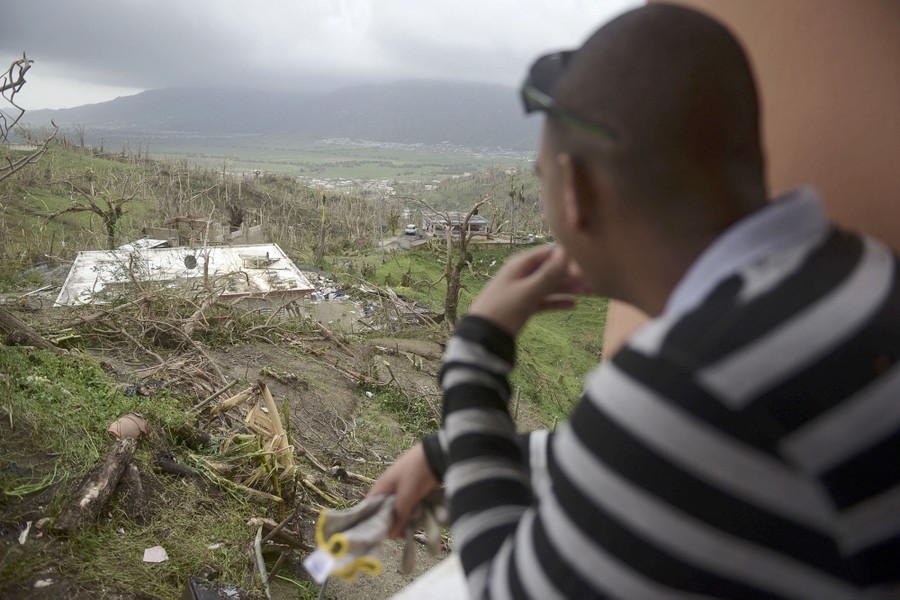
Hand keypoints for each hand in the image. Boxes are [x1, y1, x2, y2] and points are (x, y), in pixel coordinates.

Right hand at [367, 443, 438, 537]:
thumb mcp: (407, 496)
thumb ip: (399, 515)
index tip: (383, 535)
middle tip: (403, 533)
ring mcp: (401, 486)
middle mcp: (388, 487)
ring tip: (414, 527)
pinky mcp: (414, 487)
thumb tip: (390, 535)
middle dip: (393, 522)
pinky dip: (413, 510)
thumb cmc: (417, 474)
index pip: (369, 508)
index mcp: (381, 487)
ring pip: (398, 507)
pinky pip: (409, 502)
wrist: (437, 454)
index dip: (373, 522)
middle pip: (385, 510)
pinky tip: (420, 518)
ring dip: (405, 517)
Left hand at [469, 245, 587, 336]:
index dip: (568, 260)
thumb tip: (566, 253)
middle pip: (552, 270)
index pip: (550, 253)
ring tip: (590, 292)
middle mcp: (523, 273)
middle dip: (572, 275)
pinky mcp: (524, 305)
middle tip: (594, 284)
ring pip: (550, 285)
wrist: (484, 336)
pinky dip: (557, 302)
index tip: (585, 270)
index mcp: (521, 264)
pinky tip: (573, 305)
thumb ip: (548, 274)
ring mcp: (523, 290)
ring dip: (568, 288)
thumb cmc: (503, 310)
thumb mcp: (528, 292)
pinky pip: (544, 300)